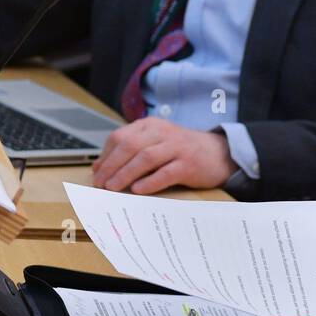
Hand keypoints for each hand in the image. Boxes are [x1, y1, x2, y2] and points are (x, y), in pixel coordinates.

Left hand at [92, 118, 235, 193]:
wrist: (219, 153)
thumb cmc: (183, 151)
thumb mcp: (156, 143)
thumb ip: (131, 151)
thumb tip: (100, 166)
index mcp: (151, 126)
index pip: (120, 136)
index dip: (105, 155)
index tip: (96, 172)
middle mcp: (163, 133)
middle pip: (130, 146)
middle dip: (111, 165)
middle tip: (100, 183)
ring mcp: (177, 148)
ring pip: (145, 158)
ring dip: (125, 173)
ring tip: (113, 187)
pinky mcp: (189, 165)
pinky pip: (166, 173)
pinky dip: (150, 182)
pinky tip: (138, 190)